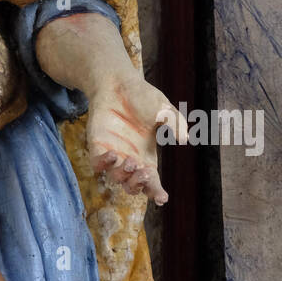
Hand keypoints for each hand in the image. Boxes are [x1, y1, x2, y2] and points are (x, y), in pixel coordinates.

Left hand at [86, 73, 183, 205]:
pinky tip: (114, 155)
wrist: (116, 82)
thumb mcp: (165, 110)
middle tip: (145, 171)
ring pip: (116, 178)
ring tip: (131, 161)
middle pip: (134, 186)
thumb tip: (185, 139)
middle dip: (139, 184)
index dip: (157, 193)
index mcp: (147, 156)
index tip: (163, 198)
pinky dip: (104, 164)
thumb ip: (175, 124)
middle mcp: (129, 159)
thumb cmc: (142, 96)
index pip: (152, 182)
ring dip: (124, 175)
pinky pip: (97, 164)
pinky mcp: (96, 145)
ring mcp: (112, 153)